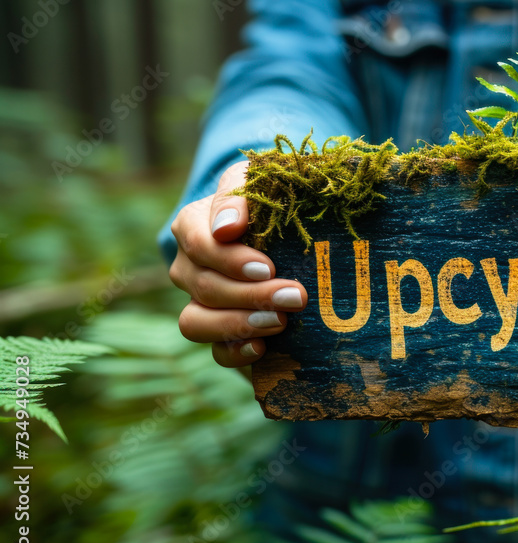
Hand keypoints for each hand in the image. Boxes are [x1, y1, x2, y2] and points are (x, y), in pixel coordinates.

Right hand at [168, 161, 307, 366]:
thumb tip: (227, 228)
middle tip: (295, 296)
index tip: (267, 267)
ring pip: (196, 323)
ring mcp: (200, 302)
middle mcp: (189, 267)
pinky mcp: (221, 332)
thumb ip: (240, 195)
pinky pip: (214, 351)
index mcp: (193, 226)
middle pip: (205, 287)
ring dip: (238, 325)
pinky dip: (235, 353)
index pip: (198, 244)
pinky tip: (263, 347)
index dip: (230, 260)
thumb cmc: (272, 197)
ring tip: (280, 322)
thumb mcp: (258, 181)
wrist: (290, 227)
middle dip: (251, 295)